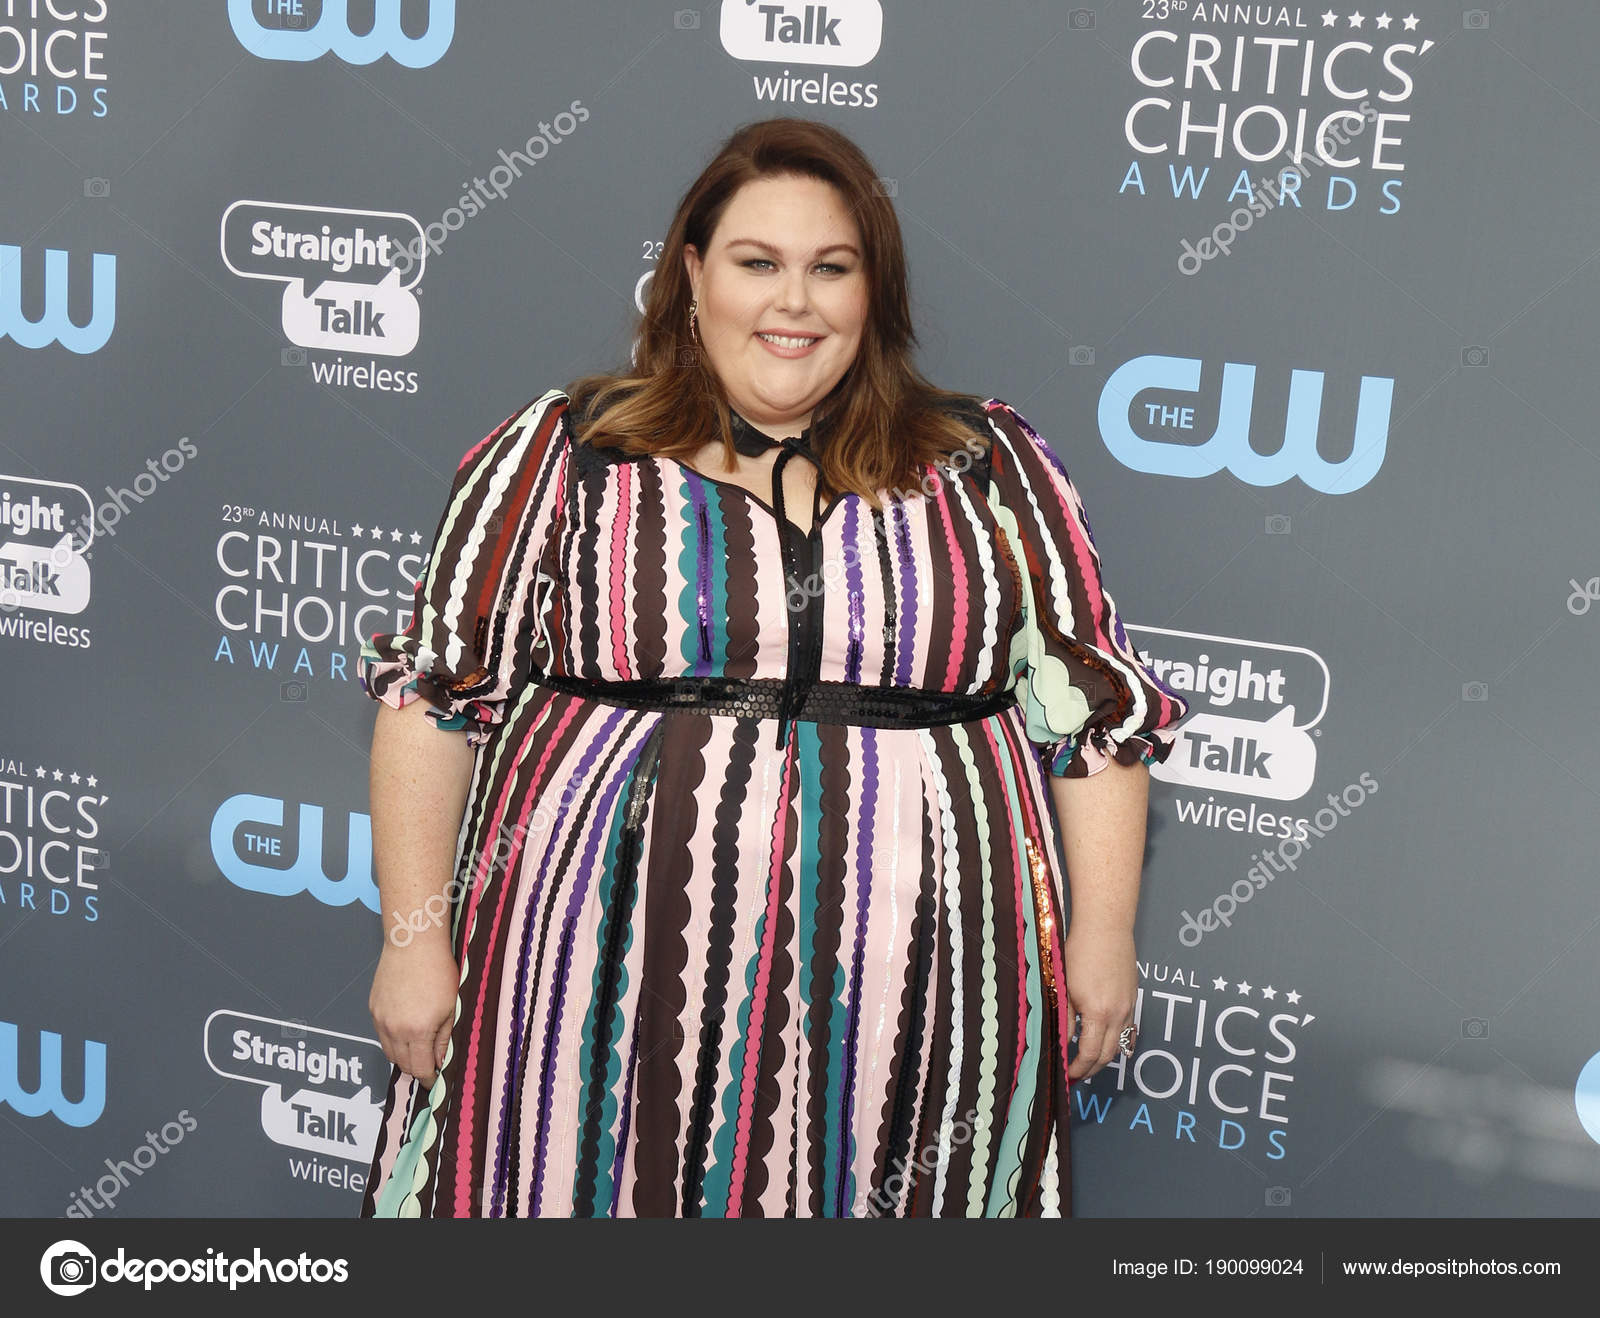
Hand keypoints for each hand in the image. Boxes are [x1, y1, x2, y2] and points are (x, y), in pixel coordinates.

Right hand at [369, 938, 458, 1086]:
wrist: (413, 944)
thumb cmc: (438, 970)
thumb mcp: (452, 1008)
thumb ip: (445, 1039)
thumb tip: (439, 1062)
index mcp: (417, 1031)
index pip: (419, 1070)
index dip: (430, 1079)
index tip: (437, 1080)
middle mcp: (394, 1029)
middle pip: (402, 1064)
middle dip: (417, 1068)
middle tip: (430, 1063)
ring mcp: (380, 1019)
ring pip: (389, 1052)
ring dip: (403, 1055)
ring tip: (419, 1047)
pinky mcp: (373, 1008)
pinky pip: (381, 1034)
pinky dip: (393, 1039)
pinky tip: (407, 1029)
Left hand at [1061, 920, 1136, 1080]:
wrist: (1105, 927)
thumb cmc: (1080, 951)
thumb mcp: (1065, 986)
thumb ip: (1065, 1016)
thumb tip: (1064, 1039)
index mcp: (1098, 1013)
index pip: (1089, 1053)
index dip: (1078, 1068)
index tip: (1068, 1074)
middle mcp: (1118, 1014)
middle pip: (1107, 1055)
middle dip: (1091, 1069)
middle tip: (1076, 1074)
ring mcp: (1129, 1007)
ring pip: (1120, 1044)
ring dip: (1104, 1056)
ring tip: (1087, 1060)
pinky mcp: (1133, 998)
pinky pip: (1127, 1029)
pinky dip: (1115, 1039)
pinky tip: (1102, 1038)